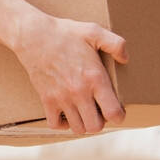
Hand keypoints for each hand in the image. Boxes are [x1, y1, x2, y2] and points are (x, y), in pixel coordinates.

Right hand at [12, 11, 127, 134]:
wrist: (34, 36)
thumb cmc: (65, 33)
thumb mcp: (94, 31)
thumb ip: (116, 44)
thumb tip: (126, 59)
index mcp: (95, 78)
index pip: (113, 112)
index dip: (119, 115)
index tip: (117, 110)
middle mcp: (79, 92)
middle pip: (95, 126)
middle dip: (101, 122)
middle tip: (100, 111)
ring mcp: (61, 98)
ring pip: (77, 128)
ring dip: (83, 123)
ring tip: (84, 112)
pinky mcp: (46, 100)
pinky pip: (55, 124)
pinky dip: (62, 124)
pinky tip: (66, 113)